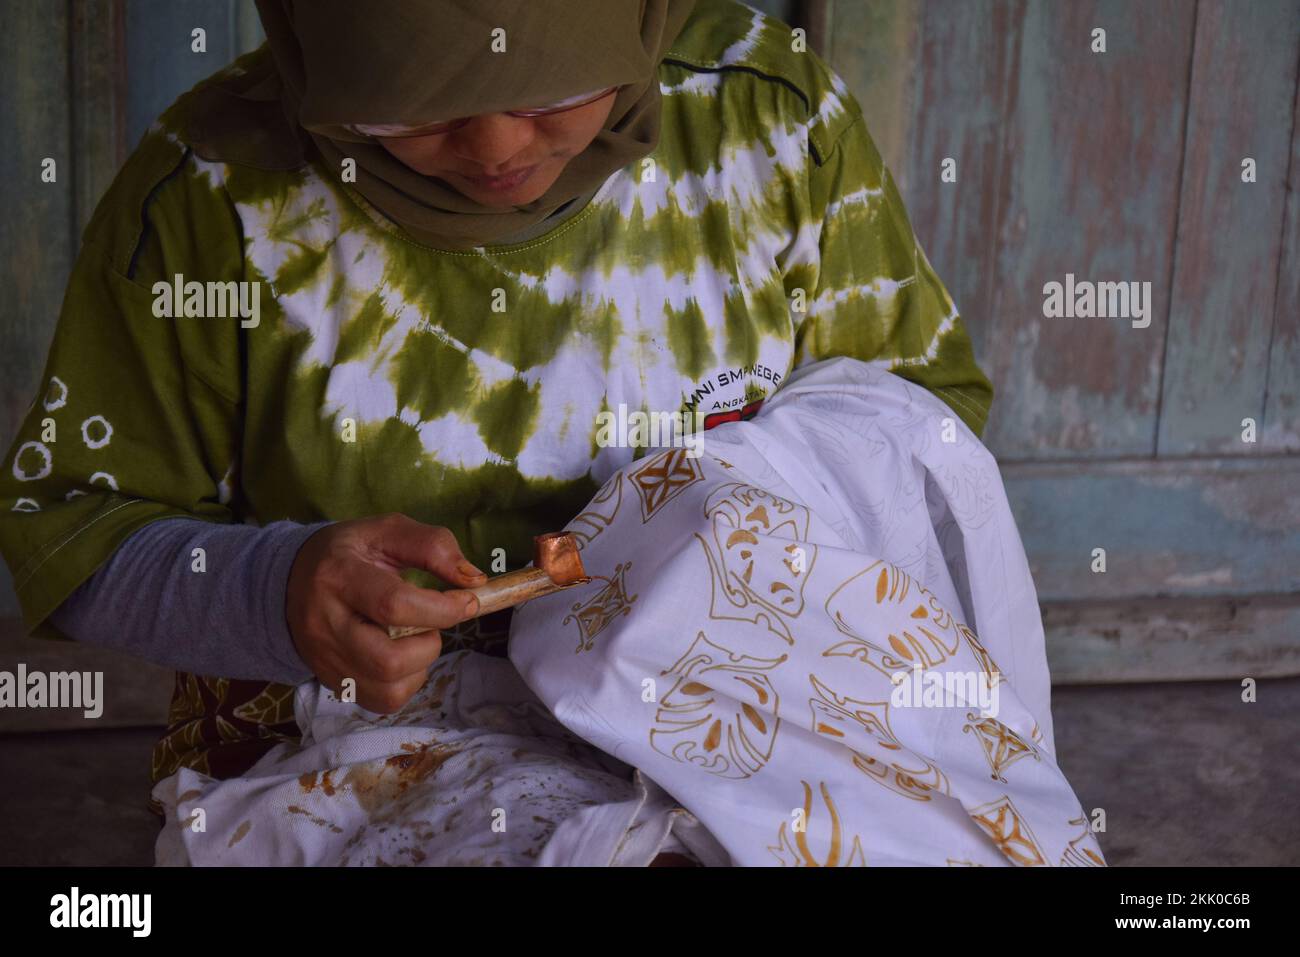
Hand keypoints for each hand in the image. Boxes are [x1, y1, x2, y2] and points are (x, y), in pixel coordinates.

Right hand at [285, 513, 486, 712]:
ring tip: (414, 637)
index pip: (393, 604)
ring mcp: (326, 660)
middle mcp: (325, 624)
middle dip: (429, 644)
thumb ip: (433, 546)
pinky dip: (406, 682)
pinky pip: (383, 701)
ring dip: (420, 665)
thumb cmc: (350, 553)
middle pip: (388, 660)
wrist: (289, 581)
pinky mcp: (333, 683)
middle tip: (432, 622)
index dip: (442, 609)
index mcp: (338, 577)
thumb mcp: (387, 531)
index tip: (468, 601)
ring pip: (388, 688)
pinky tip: (401, 654)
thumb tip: (473, 580)